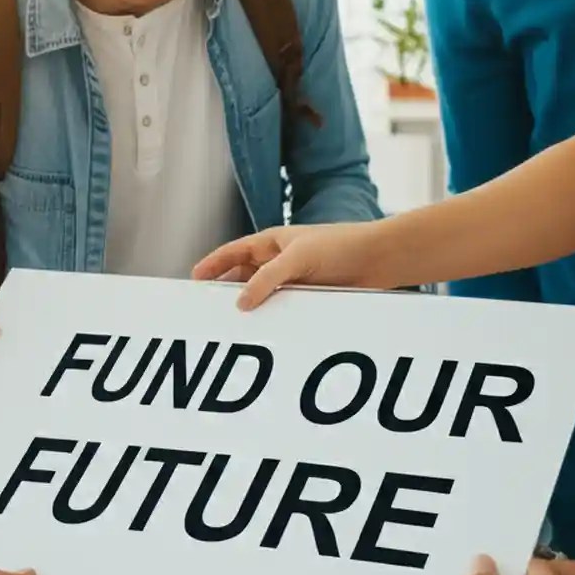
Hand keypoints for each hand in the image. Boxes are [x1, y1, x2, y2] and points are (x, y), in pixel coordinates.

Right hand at [191, 222, 391, 310]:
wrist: (379, 259)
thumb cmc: (340, 245)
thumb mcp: (296, 257)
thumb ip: (267, 279)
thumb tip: (241, 303)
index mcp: (272, 243)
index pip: (233, 253)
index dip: (213, 265)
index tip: (194, 278)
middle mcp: (279, 261)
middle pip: (243, 277)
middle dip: (225, 290)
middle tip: (206, 308)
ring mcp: (293, 281)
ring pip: (261, 296)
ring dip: (248, 308)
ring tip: (230, 325)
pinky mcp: (307, 299)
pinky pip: (281, 310)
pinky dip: (270, 319)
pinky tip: (263, 331)